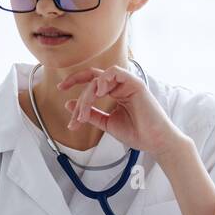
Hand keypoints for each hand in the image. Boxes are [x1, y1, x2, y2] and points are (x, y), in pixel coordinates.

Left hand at [58, 63, 186, 157]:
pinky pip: (116, 72)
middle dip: (81, 98)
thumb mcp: (106, 123)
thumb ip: (90, 114)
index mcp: (115, 92)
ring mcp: (128, 84)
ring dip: (89, 94)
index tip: (61, 88)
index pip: (92, 81)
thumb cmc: (136, 133)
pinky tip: (99, 93)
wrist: (153, 142)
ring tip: (87, 110)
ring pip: (100, 78)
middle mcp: (120, 86)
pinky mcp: (135, 84)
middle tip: (77, 116)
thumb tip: (69, 105)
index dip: (75, 81)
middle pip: (92, 81)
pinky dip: (104, 80)